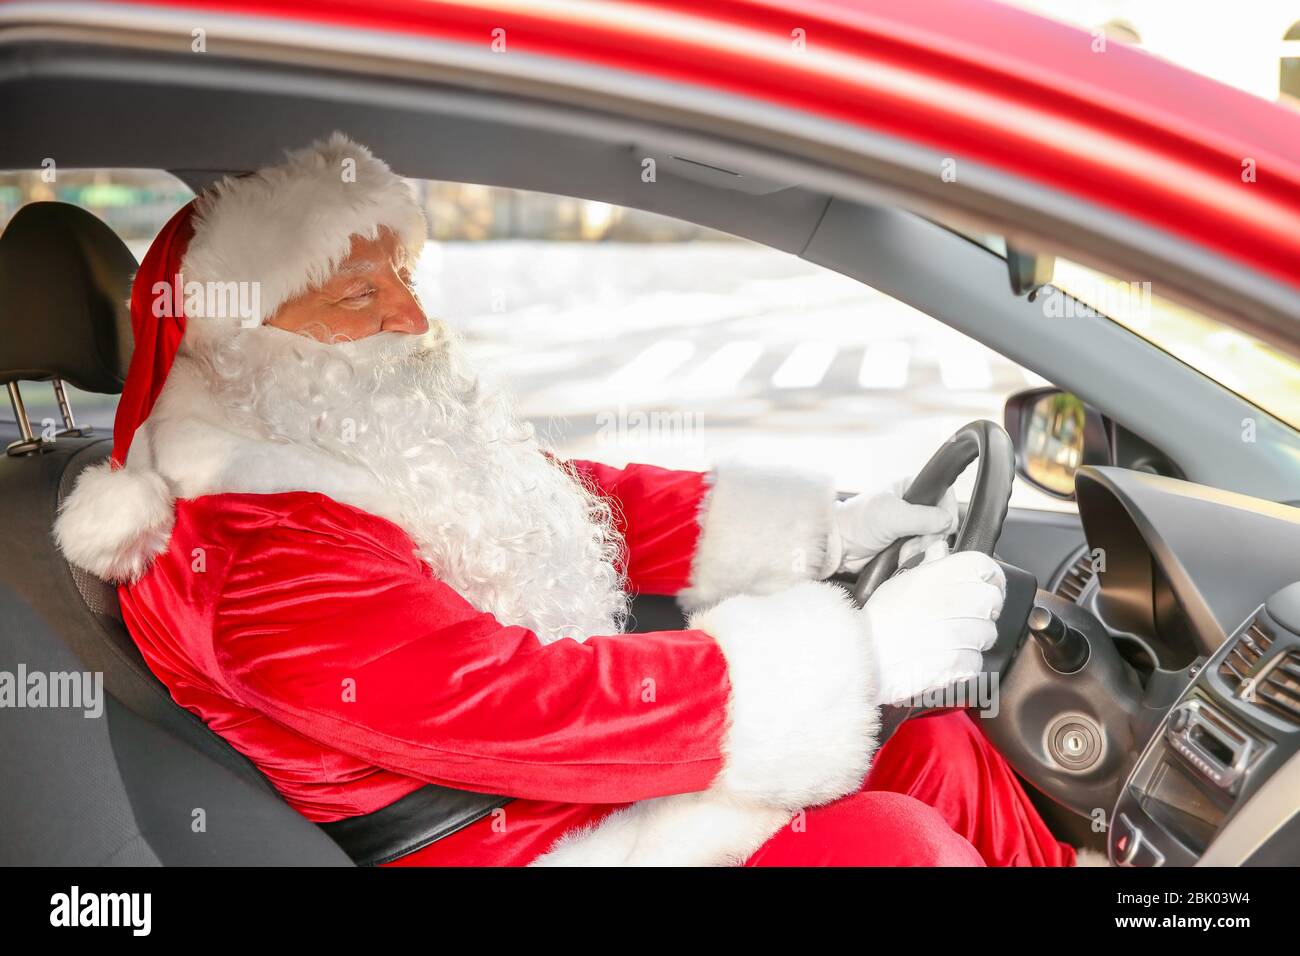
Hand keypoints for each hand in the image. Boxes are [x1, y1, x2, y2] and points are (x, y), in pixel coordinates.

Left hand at [826, 475, 958, 574]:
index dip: (946, 512)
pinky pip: (922, 551)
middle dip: (930, 536)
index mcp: (910, 487)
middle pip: (941, 521)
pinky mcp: (905, 543)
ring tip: (904, 552)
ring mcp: (909, 525)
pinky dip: (916, 557)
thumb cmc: (858, 522)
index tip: (941, 526)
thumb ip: (923, 517)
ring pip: (933, 539)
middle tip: (915, 542)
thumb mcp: (893, 515)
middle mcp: (912, 504)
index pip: (944, 495)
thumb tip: (947, 521)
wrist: (839, 546)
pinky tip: (903, 557)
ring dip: (922, 549)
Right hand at [861, 550, 1005, 705]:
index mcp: (953, 572)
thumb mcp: (902, 580)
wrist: (869, 655)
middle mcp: (967, 598)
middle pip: (993, 602)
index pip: (990, 569)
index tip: (979, 587)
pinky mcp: (967, 661)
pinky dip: (963, 661)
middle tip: (955, 616)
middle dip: (979, 609)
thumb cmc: (882, 618)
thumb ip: (930, 563)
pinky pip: (976, 659)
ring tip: (942, 638)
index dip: (987, 579)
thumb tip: (941, 549)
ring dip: (971, 636)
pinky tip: (941, 656)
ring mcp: (969, 631)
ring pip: (987, 632)